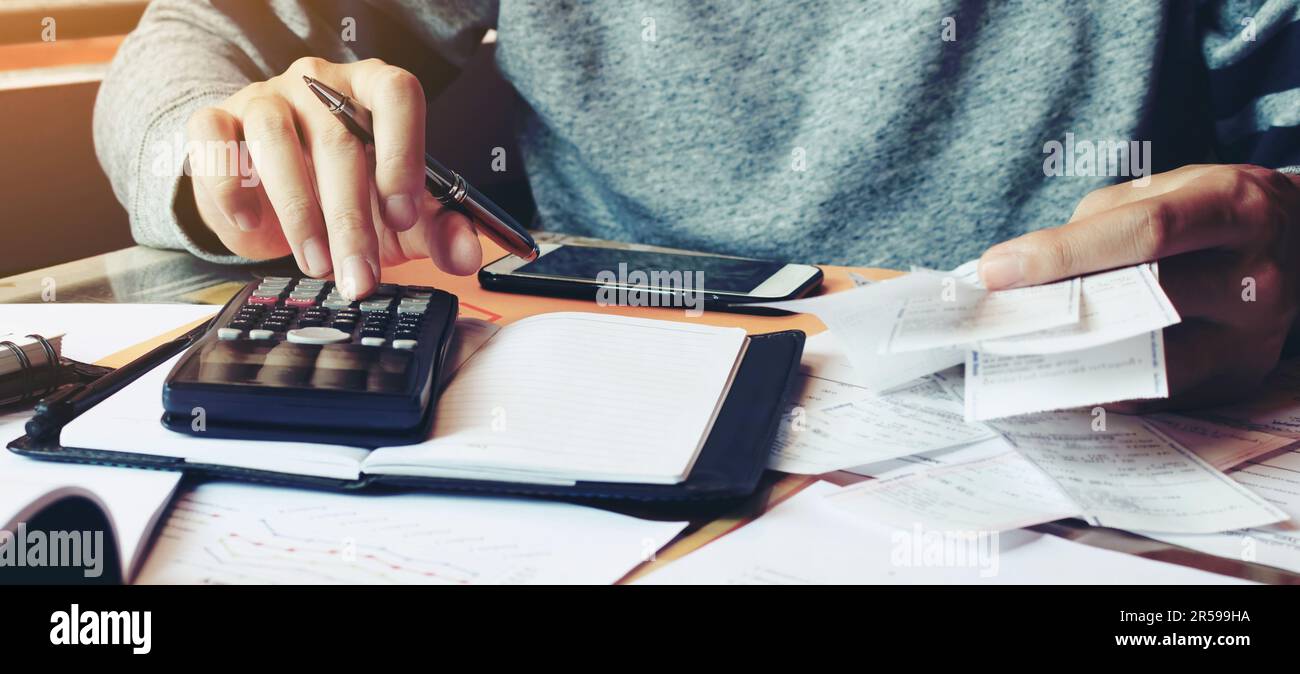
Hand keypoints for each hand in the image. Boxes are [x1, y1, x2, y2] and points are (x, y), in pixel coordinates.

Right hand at [184, 57, 482, 298]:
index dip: (402, 153)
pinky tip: (251, 221)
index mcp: (373, 91)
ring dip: (299, 214)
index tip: (402, 215)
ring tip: (317, 265)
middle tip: (360, 277)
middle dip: (352, 221)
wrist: (270, 195)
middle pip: (339, 139)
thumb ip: (440, 231)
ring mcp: (265, 97)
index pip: (396, 93)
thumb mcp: (399, 220)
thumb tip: (468, 255)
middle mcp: (319, 84)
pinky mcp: (216, 120)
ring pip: (277, 141)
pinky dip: (230, 186)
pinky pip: (214, 139)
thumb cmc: (345, 195)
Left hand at [976, 164, 1299, 409]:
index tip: (997, 269)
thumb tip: (1026, 273)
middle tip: (992, 319)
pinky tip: (1055, 376)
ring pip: (1148, 360)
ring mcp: (1252, 335)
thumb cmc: (1212, 211)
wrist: (1299, 244)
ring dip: (1073, 359)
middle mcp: (1254, 274)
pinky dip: (1102, 385)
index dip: (1063, 253)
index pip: (1143, 233)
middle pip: (1143, 300)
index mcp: (1233, 208)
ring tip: (1012, 353)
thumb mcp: (1166, 189)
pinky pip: (1156, 392)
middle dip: (1058, 312)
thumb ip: (1099, 224)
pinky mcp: (1238, 377)